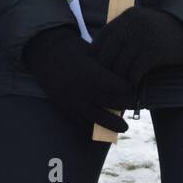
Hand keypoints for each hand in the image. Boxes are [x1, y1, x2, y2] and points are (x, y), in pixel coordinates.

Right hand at [22, 26, 138, 132]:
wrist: (47, 55)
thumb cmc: (74, 50)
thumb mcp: (92, 53)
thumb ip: (106, 65)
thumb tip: (127, 74)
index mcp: (89, 73)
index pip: (115, 85)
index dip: (127, 87)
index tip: (133, 86)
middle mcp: (82, 90)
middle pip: (110, 102)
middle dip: (125, 104)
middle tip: (135, 103)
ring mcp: (73, 101)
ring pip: (97, 118)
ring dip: (113, 124)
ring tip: (124, 128)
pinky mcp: (67, 109)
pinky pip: (82, 124)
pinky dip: (94, 130)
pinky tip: (105, 133)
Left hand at [93, 7, 182, 86]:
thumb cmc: (162, 34)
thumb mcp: (140, 27)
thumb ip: (123, 36)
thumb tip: (99, 57)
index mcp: (127, 17)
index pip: (101, 40)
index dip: (97, 58)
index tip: (99, 71)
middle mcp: (133, 23)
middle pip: (108, 54)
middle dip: (107, 72)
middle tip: (108, 84)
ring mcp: (145, 35)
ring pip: (121, 64)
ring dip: (120, 79)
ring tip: (120, 88)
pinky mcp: (156, 49)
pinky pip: (136, 70)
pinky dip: (133, 81)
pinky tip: (134, 86)